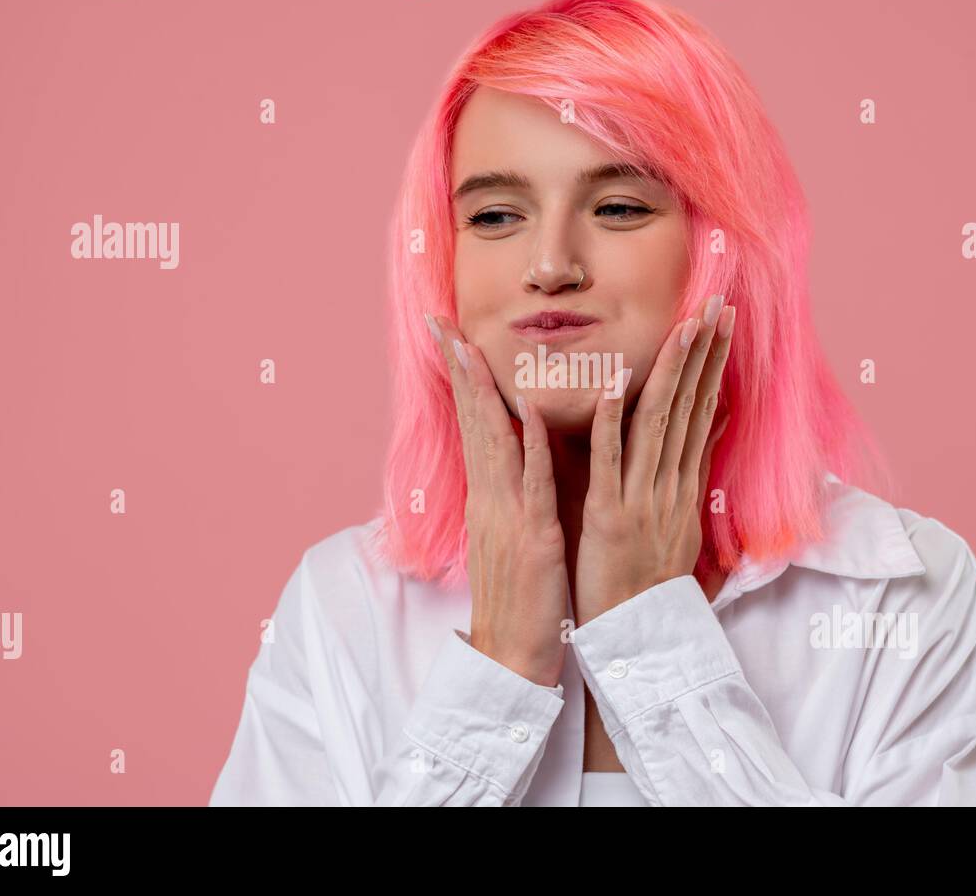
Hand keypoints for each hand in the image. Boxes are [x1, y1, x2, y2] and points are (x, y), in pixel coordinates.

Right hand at [426, 313, 570, 687]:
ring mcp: (508, 515)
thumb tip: (512, 453)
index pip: (472, 423)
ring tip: (472, 346)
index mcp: (487, 496)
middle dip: (459, 368)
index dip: (461, 378)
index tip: (449, 335)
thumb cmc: (518, 595)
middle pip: (472, 421)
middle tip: (443, 321)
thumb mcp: (509, 534)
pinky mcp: (532, 536)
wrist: (512, 654)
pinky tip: (526, 412)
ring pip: (494, 441)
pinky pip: (530, 483)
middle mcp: (490, 498)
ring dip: (484, 393)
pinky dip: (528, 445)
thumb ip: (509, 490)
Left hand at [573, 295, 735, 625]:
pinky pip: (611, 462)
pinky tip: (617, 383)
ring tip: (685, 325)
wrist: (635, 636)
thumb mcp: (682, 519)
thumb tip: (712, 422)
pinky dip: (613, 421)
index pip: (702, 409)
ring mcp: (642, 499)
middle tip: (718, 302)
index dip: (713, 362)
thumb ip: (693, 467)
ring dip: (672, 371)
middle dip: (705, 352)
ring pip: (659, 423)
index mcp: (682, 483)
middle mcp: (669, 484)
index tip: (723, 320)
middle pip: (690, 406)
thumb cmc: (649, 579)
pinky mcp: (610, 517)